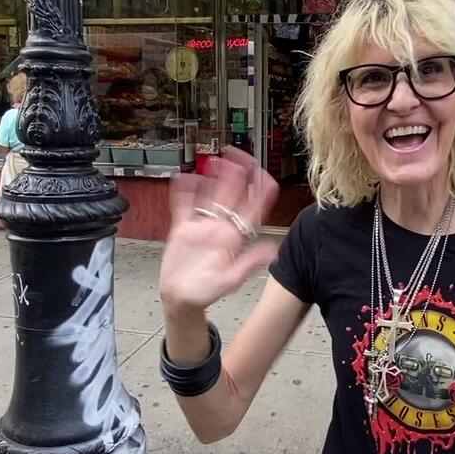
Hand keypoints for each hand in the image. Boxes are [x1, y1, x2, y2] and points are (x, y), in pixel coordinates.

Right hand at [159, 148, 278, 314]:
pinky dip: (183, 190)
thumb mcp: (230, 280)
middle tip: (238, 154)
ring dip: (213, 176)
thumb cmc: (206, 293)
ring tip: (216, 159)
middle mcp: (220, 227)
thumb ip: (249, 263)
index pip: (252, 208)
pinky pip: (183, 204)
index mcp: (234, 237)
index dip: (260, 190)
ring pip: (209, 194)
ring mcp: (201, 226)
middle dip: (237, 173)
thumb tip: (273, 250)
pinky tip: (185, 177)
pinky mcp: (182, 228)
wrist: (181, 299)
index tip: (264, 174)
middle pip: (232, 194)